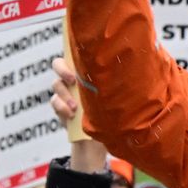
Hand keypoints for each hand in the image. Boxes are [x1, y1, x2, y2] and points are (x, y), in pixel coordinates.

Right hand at [50, 57, 105, 172]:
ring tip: (75, 107)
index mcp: (87, 69)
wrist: (101, 135)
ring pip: (56, 84)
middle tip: (73, 81)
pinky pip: (54, 101)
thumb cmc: (113, 108)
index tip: (82, 62)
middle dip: (63, 70)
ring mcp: (64, 91)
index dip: (74, 53)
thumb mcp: (115, 92)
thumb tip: (133, 65)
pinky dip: (61, 107)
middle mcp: (73, 77)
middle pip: (58, 64)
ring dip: (64, 94)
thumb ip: (115, 79)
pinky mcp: (59, 106)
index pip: (75, 53)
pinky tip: (71, 115)